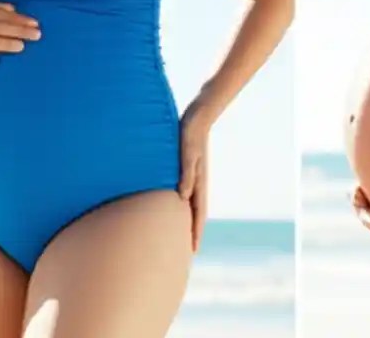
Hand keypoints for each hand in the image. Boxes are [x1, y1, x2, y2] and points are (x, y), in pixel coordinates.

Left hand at [178, 101, 214, 251]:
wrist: (198, 116)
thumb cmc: (190, 134)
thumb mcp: (187, 154)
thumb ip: (186, 174)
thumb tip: (183, 197)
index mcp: (198, 182)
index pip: (197, 214)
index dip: (194, 233)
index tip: (191, 251)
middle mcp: (196, 183)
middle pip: (194, 214)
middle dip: (190, 232)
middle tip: (184, 252)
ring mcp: (192, 177)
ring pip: (189, 205)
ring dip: (185, 220)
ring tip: (177, 235)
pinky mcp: (186, 170)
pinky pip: (183, 194)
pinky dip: (179, 206)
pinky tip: (172, 207)